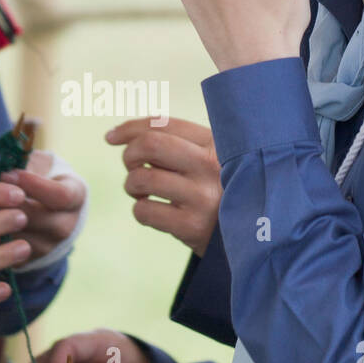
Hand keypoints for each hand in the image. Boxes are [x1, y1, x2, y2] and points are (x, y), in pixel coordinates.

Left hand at [0, 149, 84, 260]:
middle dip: (8, 203)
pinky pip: (6, 251)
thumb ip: (14, 164)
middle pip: (37, 218)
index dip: (33, 184)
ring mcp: (49, 246)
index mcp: (75, 196)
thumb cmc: (40, 179)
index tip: (8, 173)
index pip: (60, 195)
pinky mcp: (30, 259)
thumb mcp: (35, 166)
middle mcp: (67, 224)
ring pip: (18, 236)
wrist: (47, 210)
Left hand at [106, 116, 219, 255]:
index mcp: (216, 143)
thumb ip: (178, 143)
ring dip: (132, 185)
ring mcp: (203, 197)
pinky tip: (153, 211)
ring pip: (142, 178)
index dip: (130, 128)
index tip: (111, 137)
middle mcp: (212, 166)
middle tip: (132, 166)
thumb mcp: (213, 159)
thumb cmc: (219, 191)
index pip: (164, 124)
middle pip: (150, 145)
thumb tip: (117, 134)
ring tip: (142, 192)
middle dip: (130, 154)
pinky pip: (144, 211)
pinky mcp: (193, 227)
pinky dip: (140, 210)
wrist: (252, 238)